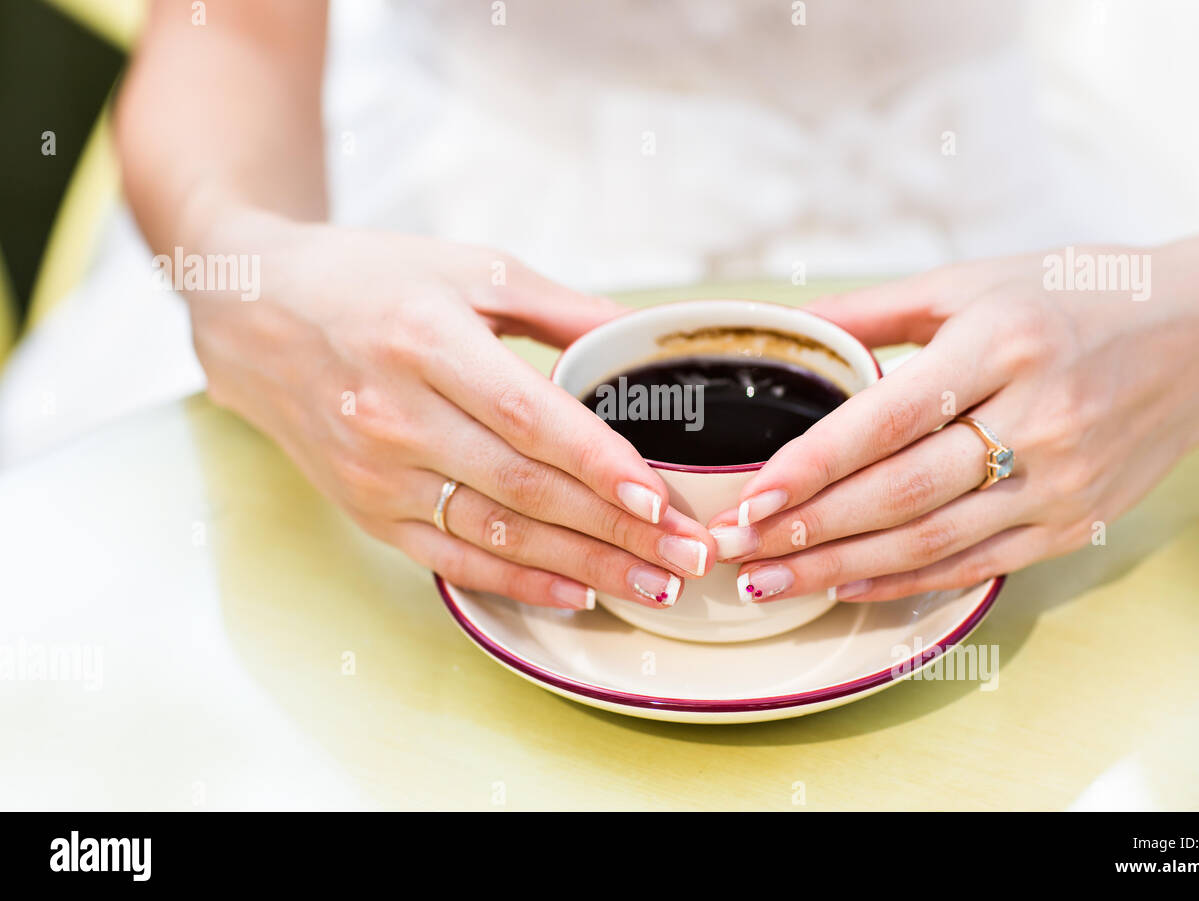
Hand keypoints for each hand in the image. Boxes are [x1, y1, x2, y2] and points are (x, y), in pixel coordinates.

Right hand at [189, 212, 714, 608]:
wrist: (253, 311)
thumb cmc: (370, 279)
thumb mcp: (467, 268)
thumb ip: (562, 309)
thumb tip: (651, 335)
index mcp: (424, 342)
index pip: (526, 415)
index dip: (598, 462)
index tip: (663, 500)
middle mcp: (394, 416)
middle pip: (523, 488)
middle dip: (618, 529)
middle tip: (692, 556)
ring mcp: (375, 473)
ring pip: (496, 536)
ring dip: (584, 567)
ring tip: (657, 585)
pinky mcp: (366, 511)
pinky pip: (452, 561)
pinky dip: (518, 583)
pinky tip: (577, 594)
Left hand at [708, 231, 1198, 602]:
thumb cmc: (1076, 295)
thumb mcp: (976, 280)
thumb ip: (876, 308)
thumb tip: (786, 323)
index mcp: (1004, 342)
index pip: (887, 419)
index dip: (812, 465)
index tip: (751, 497)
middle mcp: (1039, 416)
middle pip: (900, 492)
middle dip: (807, 529)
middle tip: (737, 550)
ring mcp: (1063, 479)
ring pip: (932, 540)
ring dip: (840, 567)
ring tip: (770, 581)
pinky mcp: (1076, 520)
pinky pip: (976, 565)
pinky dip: (906, 580)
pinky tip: (848, 584)